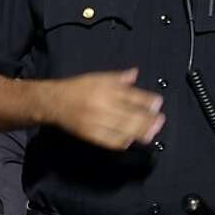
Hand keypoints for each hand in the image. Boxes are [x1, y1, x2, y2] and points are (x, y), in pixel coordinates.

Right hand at [45, 68, 164, 149]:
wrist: (54, 102)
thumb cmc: (78, 88)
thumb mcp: (97, 77)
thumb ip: (118, 78)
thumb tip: (135, 73)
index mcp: (104, 89)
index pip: (130, 95)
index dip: (146, 100)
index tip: (157, 103)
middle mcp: (102, 104)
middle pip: (129, 114)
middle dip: (147, 119)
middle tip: (160, 121)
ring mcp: (96, 121)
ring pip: (122, 129)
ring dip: (139, 132)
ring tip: (151, 133)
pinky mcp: (90, 134)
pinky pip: (109, 140)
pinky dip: (122, 141)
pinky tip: (131, 141)